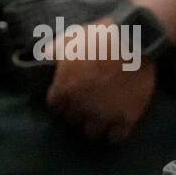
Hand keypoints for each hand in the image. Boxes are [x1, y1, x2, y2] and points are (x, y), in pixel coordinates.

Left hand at [43, 16, 156, 142]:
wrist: (134, 41)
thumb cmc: (99, 37)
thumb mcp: (68, 38)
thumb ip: (51, 52)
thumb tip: (41, 60)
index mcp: (64, 90)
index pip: (55, 107)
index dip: (61, 101)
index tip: (68, 96)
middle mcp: (80, 107)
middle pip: (72, 120)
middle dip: (76, 111)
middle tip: (85, 103)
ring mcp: (104, 115)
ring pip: (91, 133)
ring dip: (92, 125)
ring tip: (99, 117)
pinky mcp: (126, 118)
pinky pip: (115, 137)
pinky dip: (113, 134)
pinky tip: (114, 127)